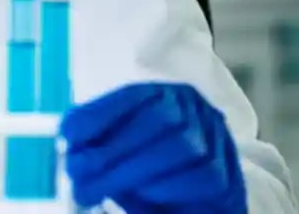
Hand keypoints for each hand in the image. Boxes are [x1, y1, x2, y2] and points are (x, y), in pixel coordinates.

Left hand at [60, 82, 246, 213]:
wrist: (194, 204)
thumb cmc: (147, 172)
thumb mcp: (118, 150)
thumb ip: (97, 144)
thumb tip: (72, 150)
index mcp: (164, 95)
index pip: (134, 95)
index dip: (99, 113)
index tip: (67, 135)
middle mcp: (196, 110)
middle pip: (158, 119)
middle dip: (112, 148)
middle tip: (77, 174)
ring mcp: (217, 140)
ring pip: (181, 146)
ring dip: (132, 170)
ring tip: (97, 188)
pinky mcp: (230, 177)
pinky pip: (203, 176)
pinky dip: (166, 187)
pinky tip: (144, 193)